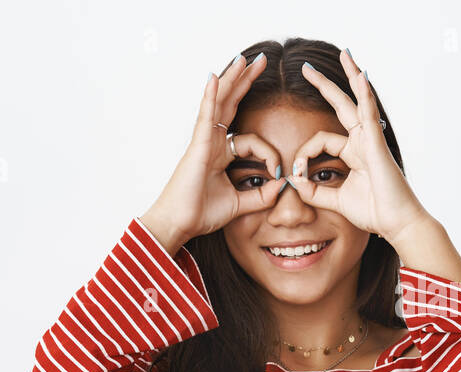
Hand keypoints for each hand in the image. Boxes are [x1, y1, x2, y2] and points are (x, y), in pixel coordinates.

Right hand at [142, 55, 288, 253]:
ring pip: (219, 103)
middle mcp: (211, 143)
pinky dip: (210, 96)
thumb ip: (261, 196)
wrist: (178, 224)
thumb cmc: (199, 214)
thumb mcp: (239, 204)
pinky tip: (215, 77)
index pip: (251, 140)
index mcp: (220, 155)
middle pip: (230, 105)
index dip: (269, 153)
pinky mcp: (197, 146)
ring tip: (242, 59)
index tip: (277, 173)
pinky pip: (205, 116)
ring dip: (231, 79)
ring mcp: (202, 141)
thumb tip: (282, 186)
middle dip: (245, 83)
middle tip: (259, 61)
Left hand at [285, 49, 428, 242]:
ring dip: (350, 76)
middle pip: (342, 105)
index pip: (320, 141)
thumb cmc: (373, 211)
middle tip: (308, 68)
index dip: (302, 156)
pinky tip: (360, 75)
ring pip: (358, 100)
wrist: (396, 223)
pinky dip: (365, 94)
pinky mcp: (377, 143)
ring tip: (344, 53)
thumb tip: (294, 182)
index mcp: (353, 153)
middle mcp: (362, 141)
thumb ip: (314, 191)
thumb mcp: (335, 201)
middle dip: (324, 86)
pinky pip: (369, 113)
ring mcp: (371, 139)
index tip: (295, 175)